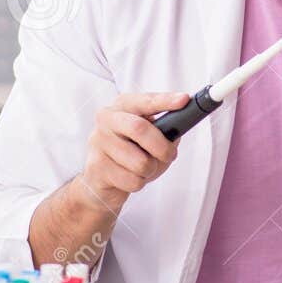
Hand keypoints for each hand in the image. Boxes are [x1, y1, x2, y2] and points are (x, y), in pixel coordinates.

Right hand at [81, 90, 189, 211]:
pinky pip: (133, 181)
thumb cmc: (130, 154)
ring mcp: (98, 142)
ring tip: (142, 169)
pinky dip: (139, 183)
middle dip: (162, 147)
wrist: (99, 181)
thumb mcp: (148, 137)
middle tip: (170, 155)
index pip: (145, 101)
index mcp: (122, 106)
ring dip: (151, 170)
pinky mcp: (97, 167)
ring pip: (140, 162)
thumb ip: (164, 130)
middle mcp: (107, 120)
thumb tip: (178, 130)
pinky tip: (128, 178)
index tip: (184, 100)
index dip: (165, 100)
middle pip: (139, 128)